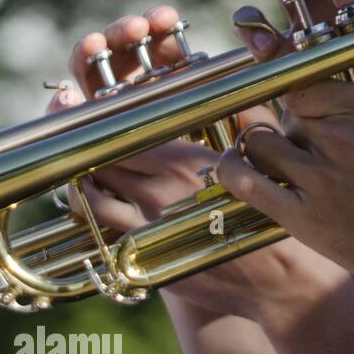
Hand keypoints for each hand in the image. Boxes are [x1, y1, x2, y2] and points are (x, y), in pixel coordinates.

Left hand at [57, 7, 350, 329]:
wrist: (280, 280)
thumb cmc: (270, 213)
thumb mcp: (257, 156)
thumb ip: (241, 113)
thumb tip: (234, 74)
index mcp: (180, 161)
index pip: (118, 131)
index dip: (92, 121)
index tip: (77, 109)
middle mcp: (156, 194)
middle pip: (96, 160)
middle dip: (82, 149)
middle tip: (73, 140)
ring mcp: (146, 229)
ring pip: (88, 199)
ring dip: (80, 182)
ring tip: (82, 172)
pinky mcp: (144, 260)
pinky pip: (100, 233)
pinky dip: (90, 216)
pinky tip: (95, 208)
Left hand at [217, 0, 353, 298]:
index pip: (312, 81)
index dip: (310, 95)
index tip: (315, 109)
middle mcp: (338, 134)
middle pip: (288, 112)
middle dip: (293, 125)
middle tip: (306, 144)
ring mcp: (315, 176)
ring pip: (261, 141)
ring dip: (263, 146)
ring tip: (273, 158)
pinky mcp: (299, 216)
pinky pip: (244, 181)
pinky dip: (230, 169)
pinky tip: (230, 166)